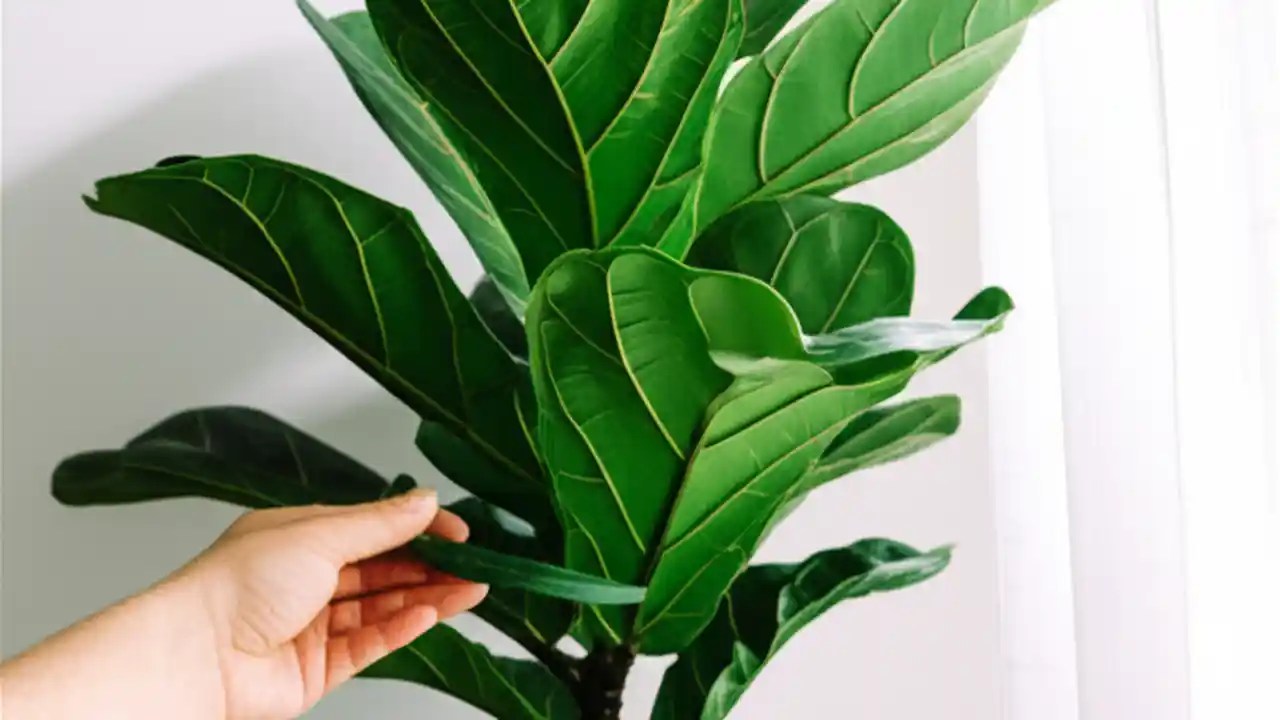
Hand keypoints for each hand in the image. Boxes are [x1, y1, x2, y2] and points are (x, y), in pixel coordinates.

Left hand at [169, 489, 487, 718]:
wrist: (196, 657)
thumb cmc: (237, 586)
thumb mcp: (320, 535)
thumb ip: (380, 524)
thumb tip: (425, 500)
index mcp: (302, 536)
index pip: (375, 526)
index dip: (418, 526)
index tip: (458, 529)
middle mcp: (309, 578)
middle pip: (385, 568)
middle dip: (432, 564)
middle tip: (476, 562)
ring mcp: (315, 624)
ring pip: (385, 606)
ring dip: (429, 596)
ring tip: (472, 589)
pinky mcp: (320, 667)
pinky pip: (372, 643)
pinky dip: (403, 627)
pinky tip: (432, 614)